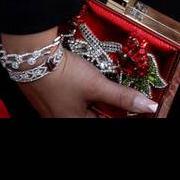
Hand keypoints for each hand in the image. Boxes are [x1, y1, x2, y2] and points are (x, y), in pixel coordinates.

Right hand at [14, 42, 159, 117]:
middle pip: (92, 114)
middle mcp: (60, 119)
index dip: (119, 111)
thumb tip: (147, 106)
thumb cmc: (63, 74)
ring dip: (93, 96)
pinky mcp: (46, 97)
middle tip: (111, 89)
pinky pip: (69, 99)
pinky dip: (81, 91)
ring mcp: (51, 110)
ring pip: (81, 106)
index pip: (104, 120)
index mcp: (73, 122)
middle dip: (105, 104)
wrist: (32, 57)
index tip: (129, 103)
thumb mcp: (97, 85)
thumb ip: (122, 97)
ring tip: (98, 82)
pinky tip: (82, 78)